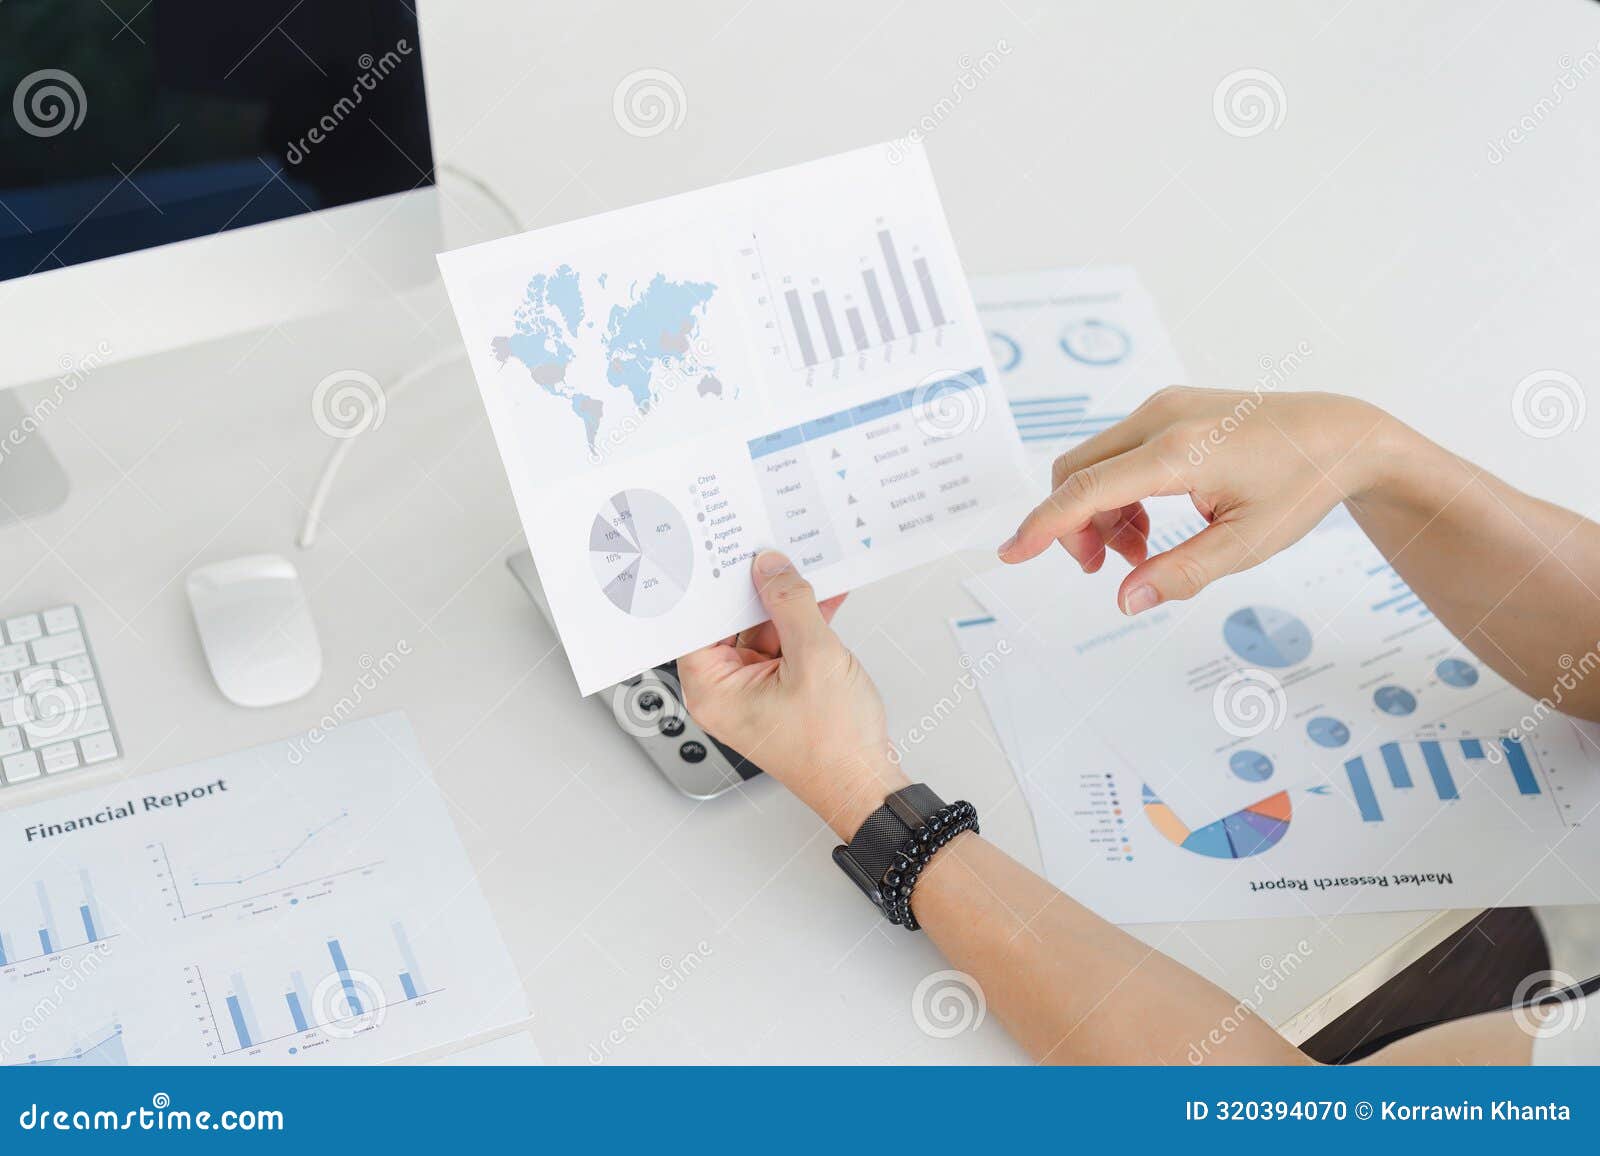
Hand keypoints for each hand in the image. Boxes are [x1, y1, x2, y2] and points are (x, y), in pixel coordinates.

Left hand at [678, 551, 907, 837]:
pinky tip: (825, 596)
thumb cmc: (833, 746)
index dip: (711, 587)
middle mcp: (726, 691)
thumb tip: (771, 569)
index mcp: (712, 691)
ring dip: (787, 602)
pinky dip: (804, 622)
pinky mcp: (782, 688)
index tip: (726, 552)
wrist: (866, 784)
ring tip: (807, 567)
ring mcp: (755, 690)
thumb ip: (791, 605)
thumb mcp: (815, 658)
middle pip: (731, 623)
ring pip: (763, 629)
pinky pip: (785, 643)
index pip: (696, 624)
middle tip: (771, 548)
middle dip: (757, 588)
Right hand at [997, 387, 1400, 612]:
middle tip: (1108, 569)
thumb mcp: (1248, 545)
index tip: (1010, 554)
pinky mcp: (1168, 409)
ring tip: (1140, 550)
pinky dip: (1117, 492)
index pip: (1085, 490)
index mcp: (1178, 451)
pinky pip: (1116, 452)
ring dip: (1098, 513)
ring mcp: (1162, 407)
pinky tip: (1151, 521)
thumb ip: (1181, 573)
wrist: (1340, 435)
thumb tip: (1125, 600)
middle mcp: (1161, 419)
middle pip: (1075, 473)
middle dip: (1073, 527)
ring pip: (1092, 463)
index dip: (1043, 526)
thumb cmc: (1301, 486)